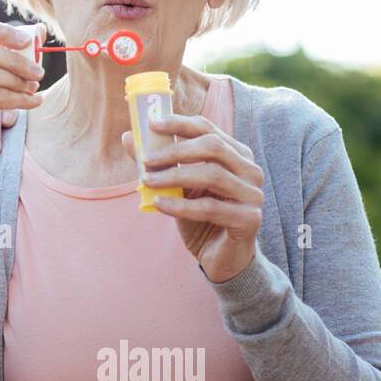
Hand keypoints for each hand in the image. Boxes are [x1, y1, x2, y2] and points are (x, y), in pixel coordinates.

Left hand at [120, 114, 264, 282]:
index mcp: (235, 154)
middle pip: (213, 147)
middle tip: (146, 159)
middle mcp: (249, 170)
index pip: (208, 129)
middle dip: (175, 150)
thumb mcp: (177, 186)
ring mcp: (252, 194)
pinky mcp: (248, 219)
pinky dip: (181, 205)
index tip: (152, 124)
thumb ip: (157, 162)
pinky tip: (158, 204)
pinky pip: (210, 208)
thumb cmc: (200, 217)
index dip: (180, 123)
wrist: (221, 257)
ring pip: (212, 175)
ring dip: (174, 176)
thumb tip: (128, 137)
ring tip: (146, 181)